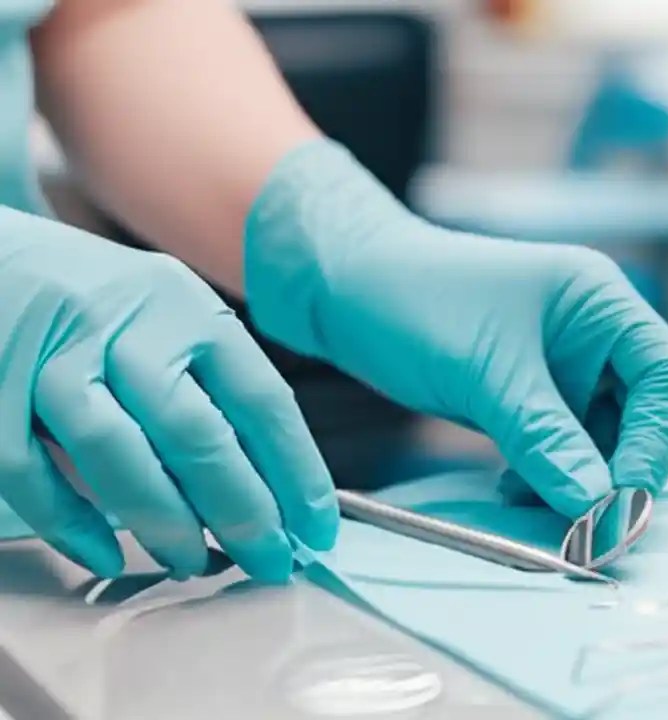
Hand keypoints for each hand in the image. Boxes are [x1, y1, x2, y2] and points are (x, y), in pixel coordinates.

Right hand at [0, 209, 336, 580]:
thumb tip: (272, 489)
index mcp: (189, 310)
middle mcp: (127, 324)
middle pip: (196, 431)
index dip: (298, 473)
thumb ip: (209, 384)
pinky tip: (106, 555)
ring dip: (162, 519)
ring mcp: (54, 353)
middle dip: (242, 510)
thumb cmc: (95, 300)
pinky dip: (68, 522)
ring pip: (115, 450)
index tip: (317, 529)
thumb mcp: (166, 317)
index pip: (262, 401)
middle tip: (268, 561)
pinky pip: (28, 467)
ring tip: (191, 563)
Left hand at [245, 141, 667, 518]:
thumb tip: (599, 509)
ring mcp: (563, 367)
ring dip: (577, 482)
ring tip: (536, 511)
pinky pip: (561, 448)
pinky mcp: (530, 395)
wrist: (341, 287)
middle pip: (642, 416)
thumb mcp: (486, 375)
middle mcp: (594, 334)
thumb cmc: (414, 300)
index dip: (655, 441)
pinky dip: (546, 477)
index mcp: (601, 302)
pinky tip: (511, 493)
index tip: (621, 497)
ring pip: (600, 441)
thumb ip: (546, 440)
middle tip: (588, 525)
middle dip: (616, 471)